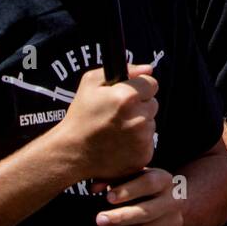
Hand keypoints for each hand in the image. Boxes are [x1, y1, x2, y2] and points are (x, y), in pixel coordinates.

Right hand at [54, 64, 157, 180]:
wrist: (73, 153)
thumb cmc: (81, 116)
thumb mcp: (91, 83)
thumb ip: (124, 70)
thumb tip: (147, 69)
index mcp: (127, 98)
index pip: (152, 84)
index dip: (139, 88)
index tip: (128, 95)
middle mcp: (138, 118)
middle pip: (153, 104)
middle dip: (139, 106)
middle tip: (119, 114)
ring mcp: (142, 139)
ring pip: (151, 123)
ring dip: (139, 124)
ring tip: (116, 130)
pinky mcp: (144, 156)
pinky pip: (148, 142)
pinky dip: (138, 143)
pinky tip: (120, 144)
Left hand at [92, 167, 183, 225]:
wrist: (168, 203)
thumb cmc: (142, 187)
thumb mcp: (133, 177)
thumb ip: (115, 178)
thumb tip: (94, 187)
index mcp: (164, 180)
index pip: (149, 183)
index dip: (128, 190)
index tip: (108, 197)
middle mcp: (173, 200)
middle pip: (147, 211)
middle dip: (122, 217)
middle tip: (100, 219)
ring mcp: (173, 220)